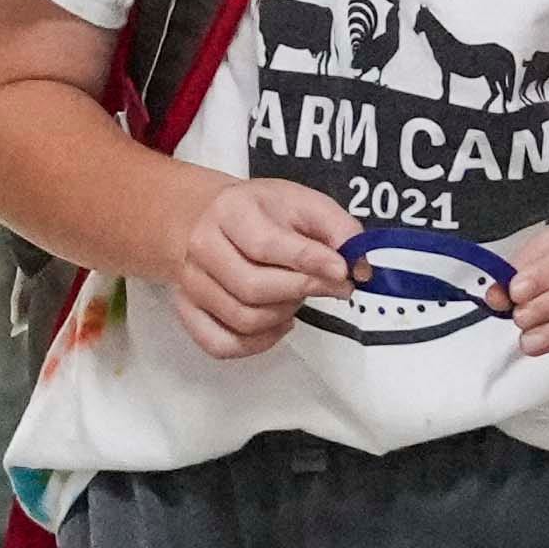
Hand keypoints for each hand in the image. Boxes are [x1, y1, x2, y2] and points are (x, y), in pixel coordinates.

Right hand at [142, 171, 349, 358]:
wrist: (199, 217)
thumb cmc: (255, 212)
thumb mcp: (299, 202)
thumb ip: (336, 228)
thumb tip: (360, 267)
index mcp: (231, 212)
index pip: (266, 245)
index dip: (309, 262)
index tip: (341, 271)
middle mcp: (203, 247)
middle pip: (253, 287)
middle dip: (303, 291)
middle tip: (332, 285)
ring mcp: (192, 283)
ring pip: (242, 319)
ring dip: (283, 315)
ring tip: (297, 295)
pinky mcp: (188, 311)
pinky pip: (221, 345)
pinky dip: (257, 344)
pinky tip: (278, 324)